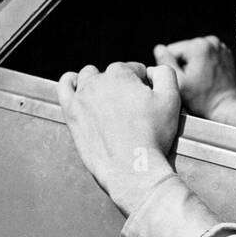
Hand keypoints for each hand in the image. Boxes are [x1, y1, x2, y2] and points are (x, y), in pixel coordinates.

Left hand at [57, 62, 180, 213]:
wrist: (132, 167)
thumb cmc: (153, 135)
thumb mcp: (171, 99)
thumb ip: (164, 73)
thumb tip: (151, 70)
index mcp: (121, 73)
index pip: (134, 69)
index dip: (143, 83)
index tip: (147, 99)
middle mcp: (98, 81)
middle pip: (112, 74)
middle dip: (122, 85)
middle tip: (132, 107)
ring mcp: (81, 96)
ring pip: (88, 77)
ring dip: (99, 83)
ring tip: (109, 100)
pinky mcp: (71, 112)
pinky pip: (64, 87)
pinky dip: (70, 83)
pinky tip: (79, 89)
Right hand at [152, 36, 235, 119]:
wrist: (227, 108)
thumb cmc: (203, 100)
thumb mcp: (179, 82)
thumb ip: (165, 62)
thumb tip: (159, 49)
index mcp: (198, 46)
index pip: (171, 50)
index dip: (171, 67)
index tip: (181, 81)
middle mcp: (211, 42)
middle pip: (183, 51)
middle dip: (183, 66)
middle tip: (191, 83)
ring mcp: (220, 47)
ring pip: (194, 54)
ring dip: (192, 66)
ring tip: (199, 82)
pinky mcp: (225, 54)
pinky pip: (205, 56)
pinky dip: (203, 66)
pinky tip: (206, 79)